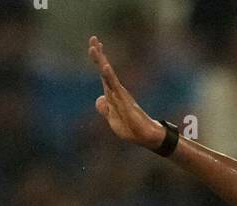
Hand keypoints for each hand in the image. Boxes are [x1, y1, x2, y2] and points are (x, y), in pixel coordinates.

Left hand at [88, 35, 164, 150]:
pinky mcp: (125, 102)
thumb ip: (105, 108)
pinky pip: (116, 88)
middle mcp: (117, 91)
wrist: (144, 135)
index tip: (94, 44)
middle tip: (93, 38)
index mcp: (113, 93)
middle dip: (99, 55)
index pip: (104, 73)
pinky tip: (106, 68)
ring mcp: (121, 95)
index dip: (99, 59)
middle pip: (105, 70)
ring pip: (109, 76)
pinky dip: (110, 77)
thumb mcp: (113, 118)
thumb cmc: (130, 126)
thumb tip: (99, 100)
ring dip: (102, 62)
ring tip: (96, 49)